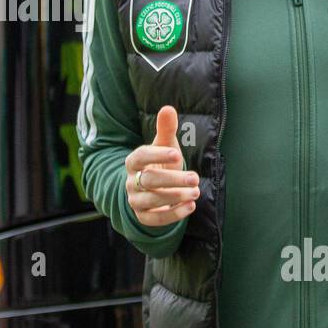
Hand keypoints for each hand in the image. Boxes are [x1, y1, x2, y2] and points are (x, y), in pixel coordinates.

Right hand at [125, 106, 198, 227]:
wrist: (152, 191)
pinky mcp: (143, 216)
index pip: (141, 157)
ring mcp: (136, 200)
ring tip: (196, 192)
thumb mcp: (164, 147)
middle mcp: (131, 181)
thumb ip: (166, 129)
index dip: (157, 155)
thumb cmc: (160, 164)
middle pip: (148, 180)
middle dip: (172, 179)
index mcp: (134, 161)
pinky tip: (190, 206)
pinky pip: (156, 219)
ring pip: (153, 200)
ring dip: (176, 196)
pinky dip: (174, 214)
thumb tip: (168, 108)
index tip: (177, 154)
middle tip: (195, 177)